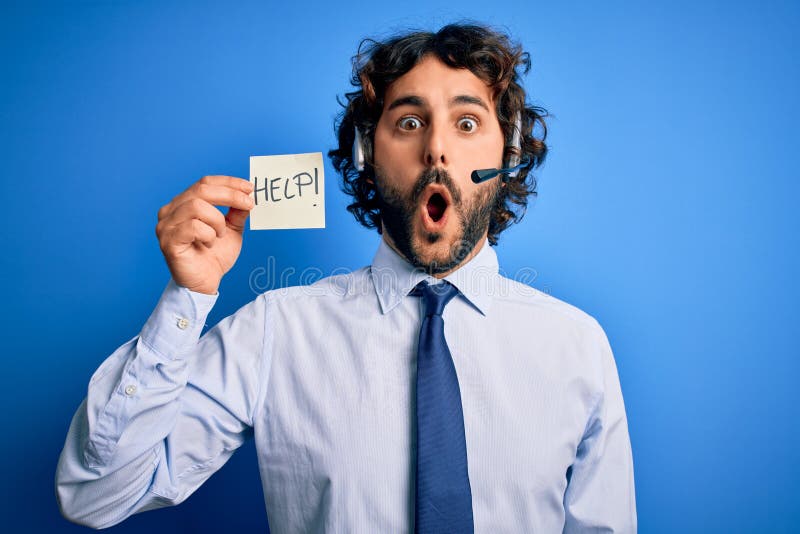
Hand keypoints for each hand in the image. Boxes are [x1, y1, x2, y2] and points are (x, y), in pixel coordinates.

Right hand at [156, 175, 253, 294]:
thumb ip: (236, 212)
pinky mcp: (168, 241)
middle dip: (229, 195)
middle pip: (201, 190)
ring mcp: (166, 225)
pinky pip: (192, 227)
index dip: (228, 182)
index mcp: (183, 204)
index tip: (249, 187)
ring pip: (196, 206)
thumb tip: (246, 195)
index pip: (205, 183)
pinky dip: (208, 234)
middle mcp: (170, 211)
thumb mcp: (232, 230)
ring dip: (217, 220)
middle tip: (248, 204)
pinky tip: (210, 244)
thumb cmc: (214, 257)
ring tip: (221, 235)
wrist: (205, 284)